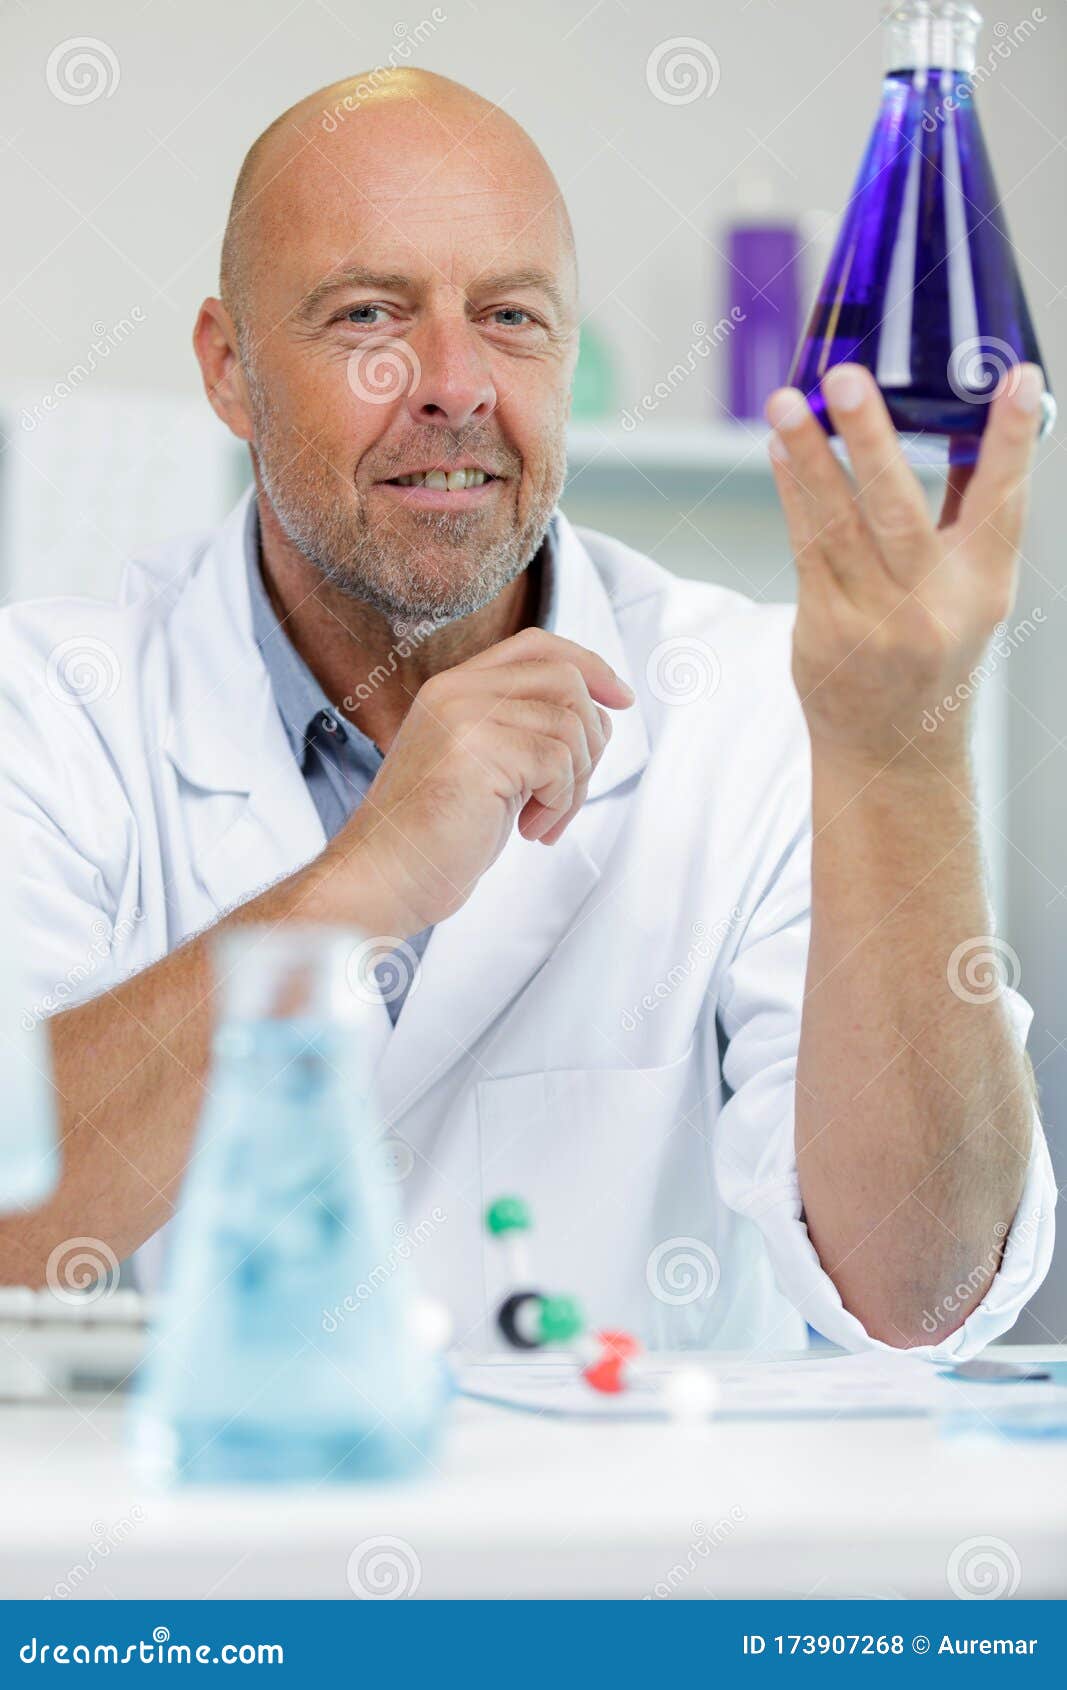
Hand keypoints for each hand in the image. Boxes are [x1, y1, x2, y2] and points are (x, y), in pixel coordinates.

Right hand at [313, 628, 633, 935]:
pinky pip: (559, 761)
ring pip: (571, 723)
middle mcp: (456, 691)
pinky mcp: (477, 750)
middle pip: (566, 678)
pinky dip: (561, 802)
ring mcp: (464, 717)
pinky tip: (532, 830)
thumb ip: (523, 729)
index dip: (590, 664)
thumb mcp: (483, 766)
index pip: (537, 646)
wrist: (383, 880)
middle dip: (591, 738)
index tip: (620, 699)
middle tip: (567, 793)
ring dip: (574, 784)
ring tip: (543, 821)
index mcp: (453, 688)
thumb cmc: (434, 838)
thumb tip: (599, 713)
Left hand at [765, 362, 1043, 771]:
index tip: (1018, 379)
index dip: (1011, 440)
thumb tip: (976, 416)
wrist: (892, 744)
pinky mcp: (823, 627)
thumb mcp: (978, 587)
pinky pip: (805, 547)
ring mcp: (872, 620)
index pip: (1002, 502)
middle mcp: (930, 603)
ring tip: (787, 402)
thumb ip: (974, 509)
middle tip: (849, 380)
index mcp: (982, 585)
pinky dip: (792, 493)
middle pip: (899, 511)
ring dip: (809, 457)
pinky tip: (780, 449)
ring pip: (836, 525)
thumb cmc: (937, 645)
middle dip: (873, 440)